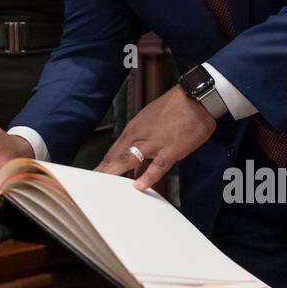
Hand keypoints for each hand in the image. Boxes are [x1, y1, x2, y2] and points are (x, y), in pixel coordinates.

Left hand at [95, 85, 215, 191]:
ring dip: (115, 173)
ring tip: (104, 188)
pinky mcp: (170, 149)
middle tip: (92, 187)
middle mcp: (138, 136)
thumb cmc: (174, 110)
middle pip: (116, 157)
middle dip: (103, 173)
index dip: (103, 167)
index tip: (94, 177)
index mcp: (133, 130)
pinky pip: (157, 165)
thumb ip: (142, 147)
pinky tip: (140, 186)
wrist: (194, 99)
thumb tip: (136, 168)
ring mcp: (153, 143)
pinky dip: (148, 176)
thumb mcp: (151, 124)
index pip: (113, 152)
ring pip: (129, 160)